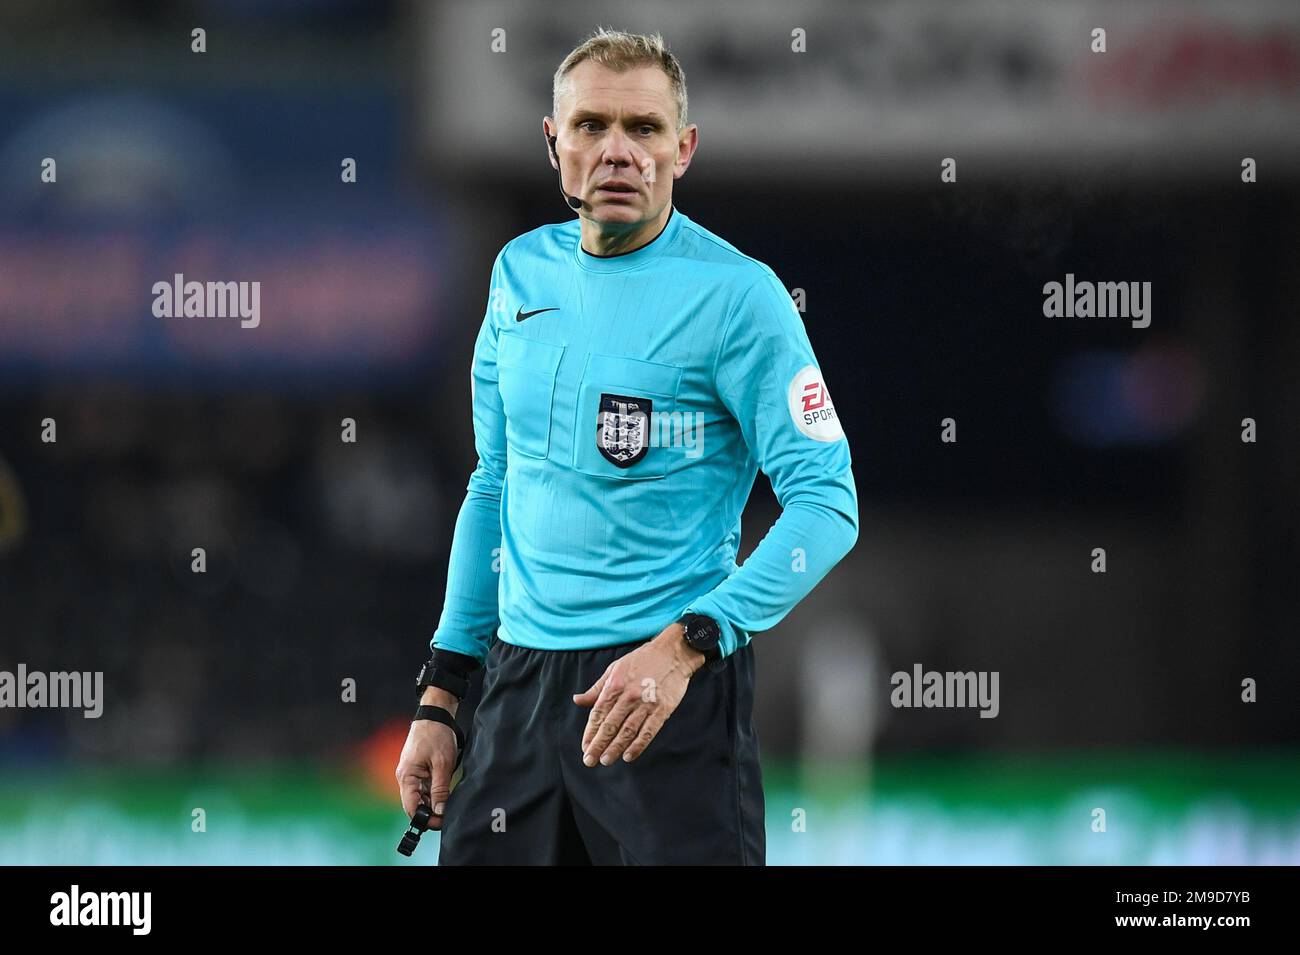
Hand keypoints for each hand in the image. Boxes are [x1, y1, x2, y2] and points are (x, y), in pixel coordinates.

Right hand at [394, 687, 460, 829]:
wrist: (435, 715)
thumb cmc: (436, 735)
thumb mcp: (442, 764)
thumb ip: (440, 789)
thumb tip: (440, 811)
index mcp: (406, 776)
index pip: (411, 807)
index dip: (425, 818)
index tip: (441, 822)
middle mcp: (405, 777)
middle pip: (414, 804)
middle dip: (429, 812)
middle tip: (447, 816)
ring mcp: (410, 774)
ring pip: (419, 797)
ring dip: (432, 803)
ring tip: (447, 804)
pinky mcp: (417, 771)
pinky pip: (423, 788)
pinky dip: (432, 794)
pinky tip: (443, 794)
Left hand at [572, 623, 704, 765]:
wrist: (673, 653)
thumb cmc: (642, 659)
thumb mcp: (615, 669)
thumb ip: (597, 688)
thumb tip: (577, 700)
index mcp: (615, 685)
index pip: (598, 714)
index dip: (591, 732)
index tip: (585, 746)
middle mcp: (628, 696)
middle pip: (610, 726)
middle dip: (598, 745)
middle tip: (589, 760)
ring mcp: (646, 704)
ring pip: (627, 731)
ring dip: (615, 748)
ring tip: (605, 760)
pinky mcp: (662, 709)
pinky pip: (648, 731)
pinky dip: (638, 745)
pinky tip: (628, 756)